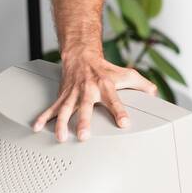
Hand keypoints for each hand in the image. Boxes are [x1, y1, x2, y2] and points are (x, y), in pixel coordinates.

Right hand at [32, 50, 157, 140]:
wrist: (82, 55)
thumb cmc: (105, 68)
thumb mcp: (126, 74)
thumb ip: (142, 84)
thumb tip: (154, 93)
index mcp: (105, 86)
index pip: (115, 101)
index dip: (120, 112)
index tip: (124, 123)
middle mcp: (88, 90)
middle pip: (86, 107)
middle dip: (84, 121)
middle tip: (84, 135)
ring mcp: (74, 94)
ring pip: (66, 109)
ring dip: (62, 124)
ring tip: (61, 137)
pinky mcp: (63, 96)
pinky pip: (52, 108)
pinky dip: (44, 118)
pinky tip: (37, 127)